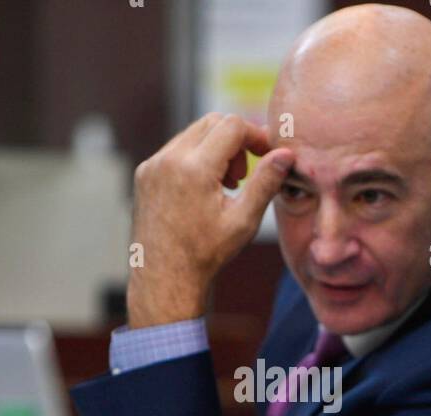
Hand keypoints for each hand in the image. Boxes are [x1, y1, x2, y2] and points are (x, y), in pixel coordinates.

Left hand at [127, 113, 294, 327]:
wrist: (164, 276)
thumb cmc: (206, 254)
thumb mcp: (243, 220)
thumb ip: (266, 182)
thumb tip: (286, 154)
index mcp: (194, 169)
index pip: (233, 126)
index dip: (255, 136)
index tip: (266, 155)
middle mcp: (168, 160)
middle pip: (212, 123)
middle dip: (235, 140)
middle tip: (242, 177)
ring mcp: (152, 165)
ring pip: (193, 134)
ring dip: (215, 149)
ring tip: (224, 186)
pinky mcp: (144, 173)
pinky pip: (175, 149)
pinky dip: (195, 158)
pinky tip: (203, 191)